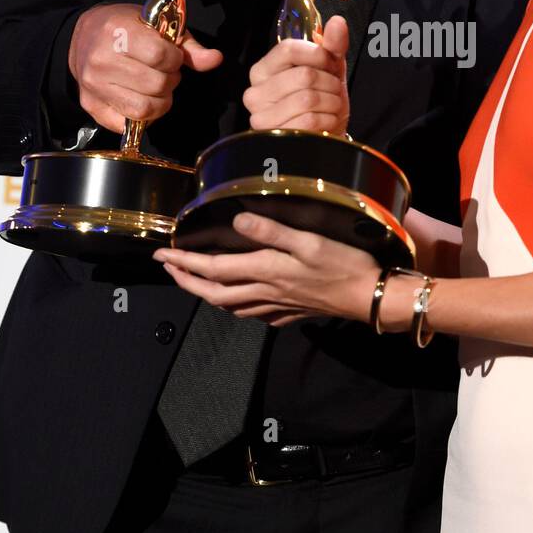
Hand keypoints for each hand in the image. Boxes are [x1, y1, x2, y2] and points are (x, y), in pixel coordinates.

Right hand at [68, 3, 222, 134]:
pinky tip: (139, 98)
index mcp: (118, 32)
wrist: (82, 36)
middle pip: (156, 85)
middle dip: (168, 80)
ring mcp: (94, 86)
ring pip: (145, 109)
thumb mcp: (155, 24)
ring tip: (154, 86)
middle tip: (162, 72)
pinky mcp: (91, 106)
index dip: (174, 59)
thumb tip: (215, 59)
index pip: (161, 56)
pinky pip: (127, 125)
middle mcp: (101, 60)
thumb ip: (187, 46)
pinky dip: (141, 117)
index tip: (169, 55)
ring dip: (159, 102)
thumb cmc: (124, 27)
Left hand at [153, 211, 377, 321]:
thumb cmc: (345, 265)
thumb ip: (272, 230)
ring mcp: (277, 306)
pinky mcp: (290, 312)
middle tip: (169, 267)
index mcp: (267, 270)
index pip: (213, 268)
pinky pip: (252, 313)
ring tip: (196, 281)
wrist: (370, 297)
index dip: (184, 261)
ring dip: (206, 294)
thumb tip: (238, 219)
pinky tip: (239, 299)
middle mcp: (266, 291)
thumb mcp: (310, 240)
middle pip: (213, 293)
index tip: (162, 253)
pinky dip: (235, 306)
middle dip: (186, 281)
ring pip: (230, 306)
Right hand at [242, 15, 349, 132]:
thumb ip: (332, 45)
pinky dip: (329, 119)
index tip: (330, 64)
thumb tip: (338, 22)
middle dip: (330, 82)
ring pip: (309, 98)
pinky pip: (311, 120)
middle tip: (334, 89)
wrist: (323, 135)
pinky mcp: (276, 137)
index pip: (288, 49)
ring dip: (332, 101)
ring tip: (332, 104)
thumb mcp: (328, 69)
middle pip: (303, 75)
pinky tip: (327, 120)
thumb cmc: (321, 99)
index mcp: (262, 70)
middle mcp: (255, 93)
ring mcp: (262, 117)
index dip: (318, 55)